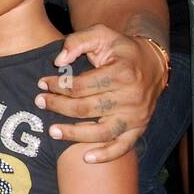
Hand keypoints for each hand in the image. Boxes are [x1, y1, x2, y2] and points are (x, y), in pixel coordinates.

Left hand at [34, 26, 166, 162]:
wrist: (153, 63)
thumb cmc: (121, 49)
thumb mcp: (101, 34)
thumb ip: (77, 41)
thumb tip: (58, 60)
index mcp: (122, 72)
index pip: (82, 85)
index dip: (58, 85)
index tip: (42, 83)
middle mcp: (131, 97)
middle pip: (86, 108)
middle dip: (58, 106)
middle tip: (40, 102)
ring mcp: (136, 115)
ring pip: (101, 131)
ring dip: (74, 134)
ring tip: (52, 131)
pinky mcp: (139, 128)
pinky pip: (122, 147)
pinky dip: (106, 155)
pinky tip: (86, 158)